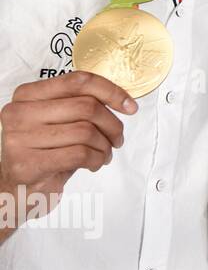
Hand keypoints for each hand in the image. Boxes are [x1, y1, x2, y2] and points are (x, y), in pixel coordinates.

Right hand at [0, 71, 136, 221]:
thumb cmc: (43, 151)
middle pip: (86, 107)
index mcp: (27, 95)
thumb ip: (80, 105)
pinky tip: (95, 163)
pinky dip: (97, 159)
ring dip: (105, 145)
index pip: (77, 81)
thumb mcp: (58, 122)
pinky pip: (80, 154)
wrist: (16, 188)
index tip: (130, 106)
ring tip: (104, 153)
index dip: (111, 91)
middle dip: (112, 125)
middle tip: (117, 138)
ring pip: (86, 132)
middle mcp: (19, 113)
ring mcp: (20, 138)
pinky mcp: (28, 163)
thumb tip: (122, 100)